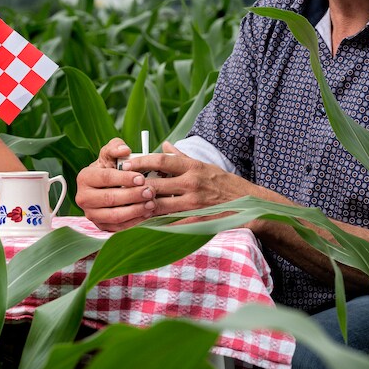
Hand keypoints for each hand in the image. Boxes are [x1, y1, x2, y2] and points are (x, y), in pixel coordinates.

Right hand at [75, 137, 155, 231]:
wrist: (106, 187)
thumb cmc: (110, 168)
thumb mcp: (110, 155)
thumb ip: (115, 147)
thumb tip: (124, 150)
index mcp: (84, 177)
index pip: (106, 178)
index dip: (124, 178)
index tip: (141, 178)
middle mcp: (83, 198)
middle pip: (110, 198)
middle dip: (132, 195)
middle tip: (150, 191)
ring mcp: (91, 214)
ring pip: (114, 215)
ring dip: (135, 210)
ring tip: (151, 203)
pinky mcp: (100, 226)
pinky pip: (118, 227)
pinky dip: (134, 222)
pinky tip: (147, 214)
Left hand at [123, 142, 250, 215]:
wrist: (248, 204)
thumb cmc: (223, 183)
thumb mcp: (204, 166)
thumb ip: (182, 157)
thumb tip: (165, 144)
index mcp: (193, 167)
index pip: (161, 161)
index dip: (142, 162)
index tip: (127, 164)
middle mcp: (192, 184)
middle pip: (156, 184)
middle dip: (136, 186)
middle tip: (120, 187)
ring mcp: (194, 203)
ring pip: (160, 205)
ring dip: (142, 206)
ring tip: (126, 205)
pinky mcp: (197, 220)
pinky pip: (171, 223)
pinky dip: (156, 224)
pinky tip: (143, 224)